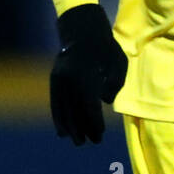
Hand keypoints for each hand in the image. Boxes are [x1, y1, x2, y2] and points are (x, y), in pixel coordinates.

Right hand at [50, 3, 127, 144]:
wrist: (83, 31)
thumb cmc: (106, 49)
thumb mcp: (118, 62)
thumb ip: (114, 84)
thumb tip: (103, 102)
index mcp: (86, 74)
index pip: (89, 104)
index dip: (94, 122)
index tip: (100, 133)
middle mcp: (70, 78)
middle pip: (76, 110)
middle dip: (84, 128)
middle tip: (94, 142)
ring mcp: (59, 79)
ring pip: (64, 109)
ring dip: (71, 127)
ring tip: (78, 142)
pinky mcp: (54, 80)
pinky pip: (55, 103)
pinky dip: (58, 118)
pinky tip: (62, 132)